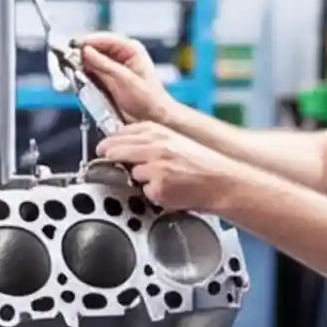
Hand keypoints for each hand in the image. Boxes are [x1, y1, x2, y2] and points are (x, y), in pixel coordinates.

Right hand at [75, 32, 179, 124]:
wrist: (153, 119)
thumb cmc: (149, 100)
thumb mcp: (126, 80)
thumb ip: (105, 65)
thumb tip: (86, 52)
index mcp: (131, 50)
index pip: (105, 39)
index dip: (88, 41)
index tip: (74, 45)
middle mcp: (120, 56)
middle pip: (94, 49)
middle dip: (81, 54)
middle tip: (67, 59)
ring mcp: (112, 68)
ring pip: (89, 61)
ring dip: (79, 66)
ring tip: (70, 70)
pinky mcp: (105, 81)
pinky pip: (89, 74)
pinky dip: (81, 76)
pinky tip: (76, 79)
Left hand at [97, 121, 241, 211]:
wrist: (221, 181)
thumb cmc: (201, 165)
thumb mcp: (174, 142)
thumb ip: (149, 141)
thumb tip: (124, 146)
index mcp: (157, 131)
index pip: (121, 133)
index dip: (110, 143)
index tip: (105, 148)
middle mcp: (154, 145)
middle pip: (115, 150)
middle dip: (108, 158)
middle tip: (106, 162)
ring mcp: (155, 166)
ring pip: (129, 173)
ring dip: (136, 179)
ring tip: (156, 180)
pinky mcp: (158, 186)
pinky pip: (143, 192)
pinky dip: (151, 194)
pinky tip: (166, 191)